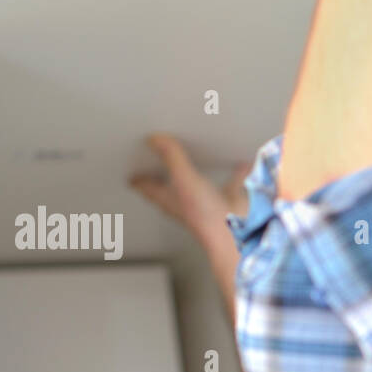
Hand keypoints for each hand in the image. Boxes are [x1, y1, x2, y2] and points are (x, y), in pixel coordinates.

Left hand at [129, 134, 249, 239]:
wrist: (235, 232)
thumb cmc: (205, 214)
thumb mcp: (184, 178)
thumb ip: (171, 156)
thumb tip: (155, 139)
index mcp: (167, 199)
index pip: (146, 188)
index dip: (138, 178)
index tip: (131, 169)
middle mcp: (184, 202)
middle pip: (168, 186)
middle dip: (162, 173)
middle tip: (155, 157)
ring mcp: (205, 202)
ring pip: (197, 184)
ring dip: (195, 171)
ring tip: (192, 154)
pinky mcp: (225, 201)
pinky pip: (229, 183)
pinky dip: (233, 172)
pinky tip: (240, 163)